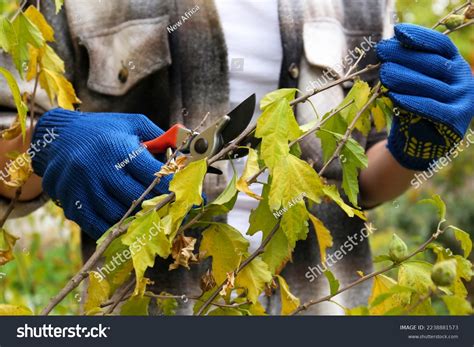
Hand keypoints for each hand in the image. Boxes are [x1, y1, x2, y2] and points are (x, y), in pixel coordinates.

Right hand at [31, 109, 170, 238]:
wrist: (57, 136)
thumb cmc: (102, 130)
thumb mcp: (132, 124)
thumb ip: (160, 136)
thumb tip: (185, 152)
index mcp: (116, 147)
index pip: (151, 173)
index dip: (171, 186)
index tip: (184, 193)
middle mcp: (98, 168)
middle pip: (137, 197)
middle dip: (158, 205)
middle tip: (172, 211)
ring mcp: (82, 187)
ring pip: (118, 214)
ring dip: (137, 219)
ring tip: (152, 219)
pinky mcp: (70, 202)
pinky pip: (96, 224)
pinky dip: (114, 229)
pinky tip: (126, 226)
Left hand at [376, 23, 473, 170]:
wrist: (421, 141)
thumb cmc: (414, 105)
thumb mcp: (412, 82)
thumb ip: (407, 66)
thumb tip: (387, 46)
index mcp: (456, 64)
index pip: (441, 45)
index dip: (420, 37)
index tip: (397, 32)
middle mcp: (464, 79)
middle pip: (433, 62)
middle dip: (404, 56)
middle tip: (381, 52)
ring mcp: (463, 99)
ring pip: (431, 84)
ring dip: (405, 77)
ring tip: (383, 73)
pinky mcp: (456, 119)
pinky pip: (431, 107)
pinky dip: (411, 101)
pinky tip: (393, 95)